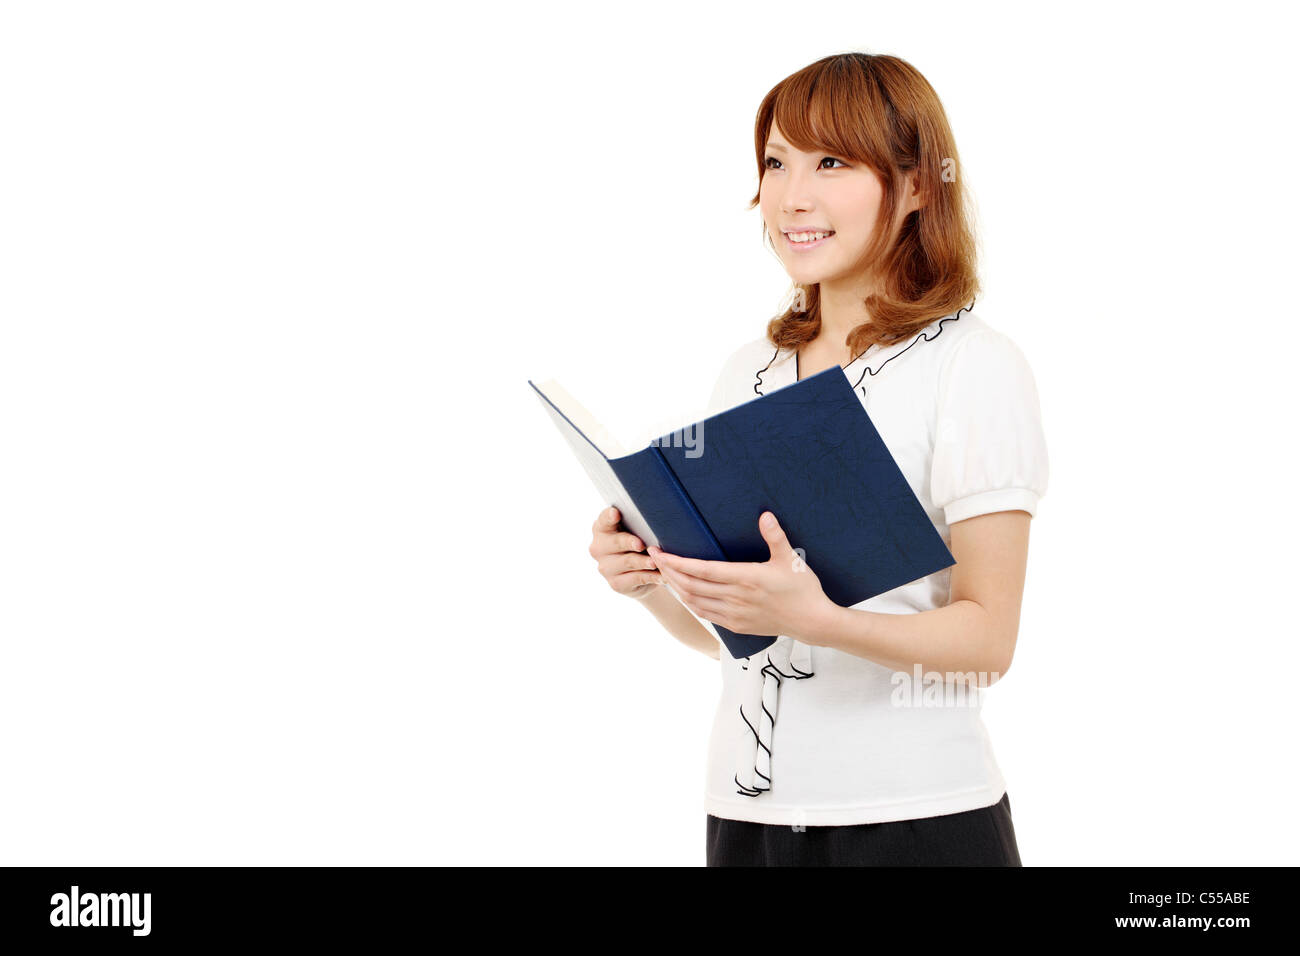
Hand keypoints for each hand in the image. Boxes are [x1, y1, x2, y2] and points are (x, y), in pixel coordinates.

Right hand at [589, 505, 661, 599]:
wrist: (641, 573)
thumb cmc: (640, 543)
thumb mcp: (637, 531)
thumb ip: (640, 524)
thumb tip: (657, 521)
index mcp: (602, 529)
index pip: (604, 520)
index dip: (609, 516)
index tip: (615, 513)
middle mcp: (599, 548)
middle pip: (616, 542)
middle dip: (629, 542)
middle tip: (641, 544)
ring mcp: (605, 567)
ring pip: (628, 561)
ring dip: (644, 562)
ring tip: (656, 562)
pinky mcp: (616, 583)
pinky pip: (636, 578)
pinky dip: (651, 576)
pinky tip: (662, 576)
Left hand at [648, 511, 833, 642]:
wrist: (812, 622)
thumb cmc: (803, 590)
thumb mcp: (791, 559)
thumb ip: (775, 536)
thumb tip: (765, 515)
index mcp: (746, 579)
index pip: (702, 570)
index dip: (677, 562)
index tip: (660, 552)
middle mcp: (736, 598)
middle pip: (691, 586)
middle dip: (669, 571)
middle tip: (655, 558)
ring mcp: (735, 614)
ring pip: (694, 601)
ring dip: (676, 587)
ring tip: (664, 573)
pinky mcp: (736, 625)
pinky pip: (705, 614)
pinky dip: (690, 603)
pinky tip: (684, 593)